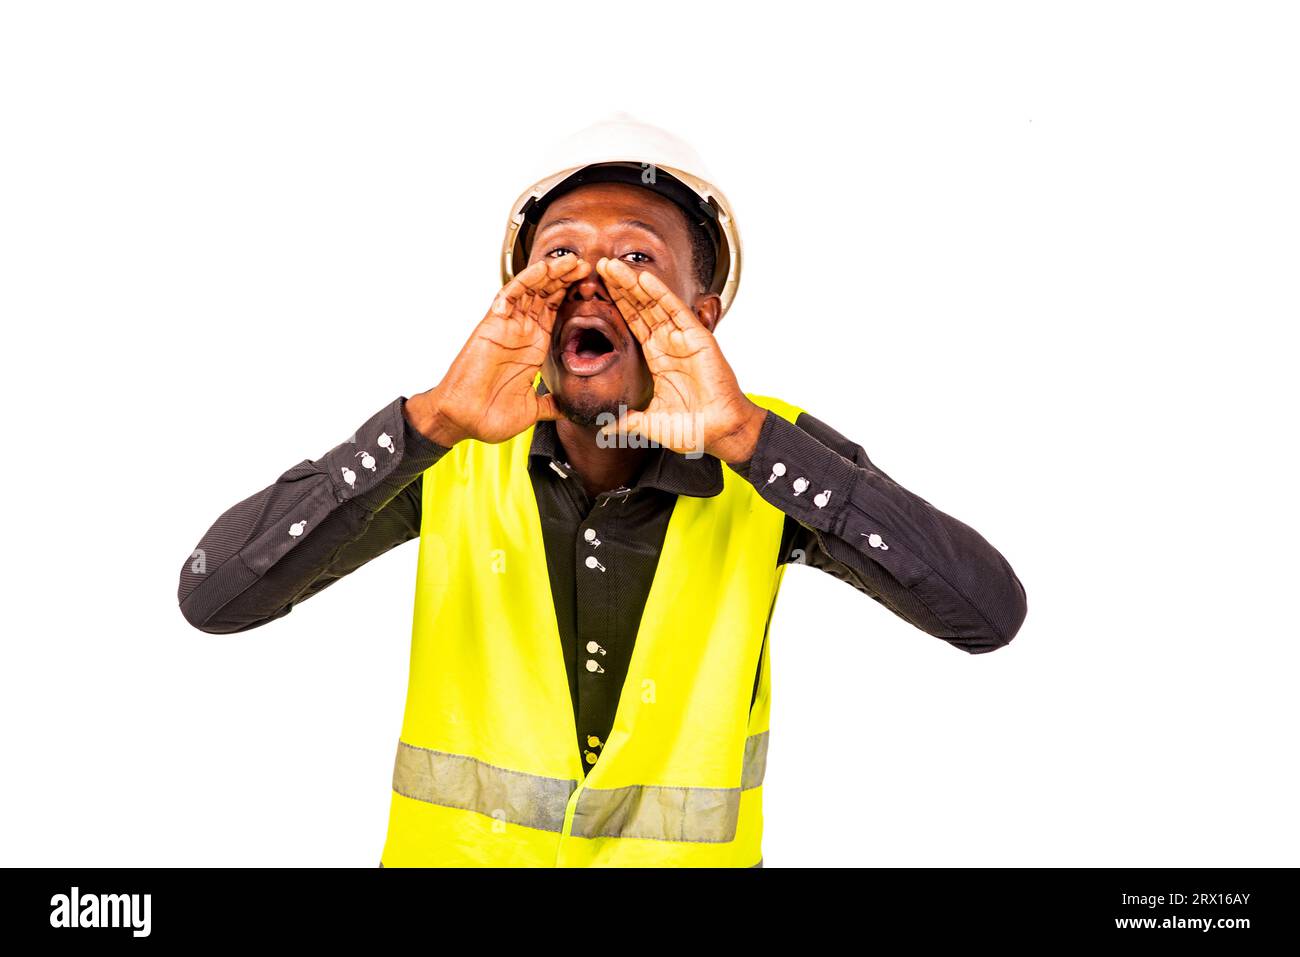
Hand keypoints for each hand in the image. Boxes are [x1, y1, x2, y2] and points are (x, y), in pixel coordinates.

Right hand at [406, 254, 589, 445]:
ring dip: (551, 274)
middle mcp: (522, 333)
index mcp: (534, 348)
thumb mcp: (532, 410)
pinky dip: (526, 281)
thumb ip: (551, 405)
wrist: (463, 421)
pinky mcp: (492, 324)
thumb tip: (569, 410)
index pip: (556, 313)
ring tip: (572, 262)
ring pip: (531, 290)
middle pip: (546, 295)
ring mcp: (507, 327)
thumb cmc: (489, 416)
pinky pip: (510, 295)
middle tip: (587, 266)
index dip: (573, 297)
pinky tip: (543, 269)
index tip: (594, 286)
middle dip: (566, 279)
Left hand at [594, 257, 765, 463]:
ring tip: (612, 266)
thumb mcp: (650, 423)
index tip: (598, 290)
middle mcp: (670, 344)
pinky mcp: (698, 338)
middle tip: (600, 265)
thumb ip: (627, 421)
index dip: (617, 306)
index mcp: (659, 359)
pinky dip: (660, 293)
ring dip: (633, 284)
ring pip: (654, 304)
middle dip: (621, 287)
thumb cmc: (693, 429)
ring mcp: (684, 339)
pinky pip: (676, 310)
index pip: (634, 324)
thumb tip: (605, 429)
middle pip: (641, 308)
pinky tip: (643, 278)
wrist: (720, 434)